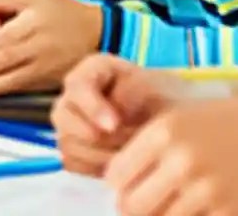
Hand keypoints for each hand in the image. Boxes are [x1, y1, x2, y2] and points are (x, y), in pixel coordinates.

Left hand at [0, 0, 103, 98]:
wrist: (98, 33)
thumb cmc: (60, 14)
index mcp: (34, 22)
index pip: (3, 38)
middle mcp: (40, 46)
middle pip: (5, 60)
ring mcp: (45, 67)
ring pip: (12, 79)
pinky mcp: (47, 82)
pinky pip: (20, 88)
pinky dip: (0, 93)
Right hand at [52, 54, 183, 175]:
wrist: (174, 123)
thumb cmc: (164, 100)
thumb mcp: (156, 90)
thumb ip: (133, 96)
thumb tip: (110, 120)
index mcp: (93, 69)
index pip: (77, 86)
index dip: (92, 108)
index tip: (115, 125)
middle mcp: (75, 94)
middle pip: (63, 116)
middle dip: (93, 135)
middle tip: (125, 147)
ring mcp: (70, 122)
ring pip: (66, 142)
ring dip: (97, 155)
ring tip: (130, 157)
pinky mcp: (73, 146)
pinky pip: (71, 162)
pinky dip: (94, 167)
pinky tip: (120, 166)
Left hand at [105, 98, 237, 214]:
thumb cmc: (231, 123)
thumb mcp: (183, 118)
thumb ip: (147, 146)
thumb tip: (114, 186)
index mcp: (163, 131)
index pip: (115, 176)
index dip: (120, 184)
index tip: (133, 182)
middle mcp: (181, 160)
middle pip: (130, 206)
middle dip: (134, 207)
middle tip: (149, 201)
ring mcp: (207, 189)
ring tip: (177, 202)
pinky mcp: (230, 212)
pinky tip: (202, 206)